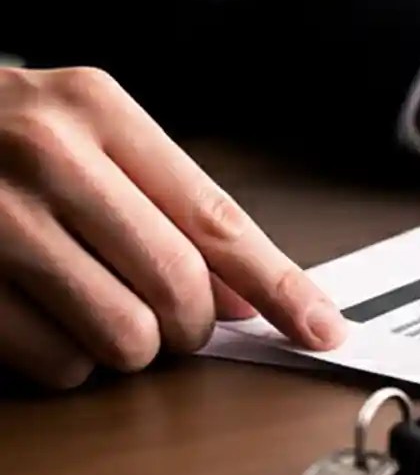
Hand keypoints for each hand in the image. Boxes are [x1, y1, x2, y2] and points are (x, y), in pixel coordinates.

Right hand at [0, 67, 344, 388]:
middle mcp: (43, 155)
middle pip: (178, 290)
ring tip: (93, 305)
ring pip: (121, 339)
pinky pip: (53, 364)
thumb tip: (252, 296)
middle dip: (189, 326)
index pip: (217, 219)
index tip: (324, 328)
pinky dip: (64, 362)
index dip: (282, 286)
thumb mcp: (87, 138)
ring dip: (126, 347)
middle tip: (170, 316)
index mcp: (95, 110)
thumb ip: (171, 207)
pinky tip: (41, 316)